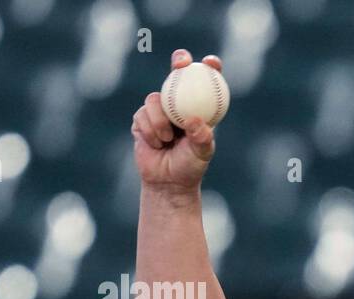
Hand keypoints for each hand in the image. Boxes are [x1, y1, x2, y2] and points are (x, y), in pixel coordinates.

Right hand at [131, 50, 221, 192]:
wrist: (166, 182)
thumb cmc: (190, 167)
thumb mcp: (201, 154)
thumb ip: (201, 138)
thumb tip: (194, 120)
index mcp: (199, 109)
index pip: (206, 83)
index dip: (209, 68)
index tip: (211, 62)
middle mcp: (179, 105)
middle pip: (178, 73)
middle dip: (179, 61)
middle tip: (180, 64)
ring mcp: (159, 110)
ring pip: (154, 99)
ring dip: (160, 121)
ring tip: (167, 140)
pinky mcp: (142, 118)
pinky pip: (142, 115)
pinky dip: (150, 130)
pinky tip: (156, 144)